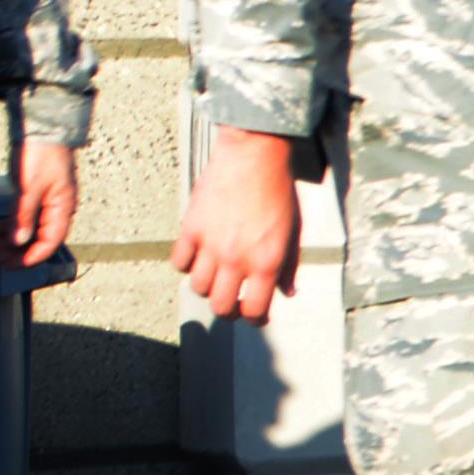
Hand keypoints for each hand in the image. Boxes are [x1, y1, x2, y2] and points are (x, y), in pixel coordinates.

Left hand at [7, 138, 78, 270]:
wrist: (41, 130)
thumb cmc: (41, 156)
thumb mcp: (29, 187)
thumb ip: (23, 215)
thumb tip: (18, 241)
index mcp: (62, 208)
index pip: (50, 242)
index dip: (31, 257)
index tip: (9, 264)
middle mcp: (56, 209)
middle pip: (36, 240)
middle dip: (13, 251)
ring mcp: (44, 203)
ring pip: (27, 231)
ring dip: (7, 241)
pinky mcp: (34, 196)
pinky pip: (22, 219)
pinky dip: (8, 226)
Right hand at [178, 127, 302, 327]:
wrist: (254, 156)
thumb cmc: (278, 191)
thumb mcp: (294, 230)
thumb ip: (289, 264)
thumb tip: (288, 291)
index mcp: (266, 262)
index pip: (255, 309)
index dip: (255, 318)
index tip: (254, 315)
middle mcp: (237, 259)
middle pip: (222, 306)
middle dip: (228, 310)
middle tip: (232, 301)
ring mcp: (211, 246)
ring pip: (198, 288)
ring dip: (207, 287)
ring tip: (216, 275)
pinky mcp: (190, 229)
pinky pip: (179, 262)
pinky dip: (186, 264)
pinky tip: (197, 256)